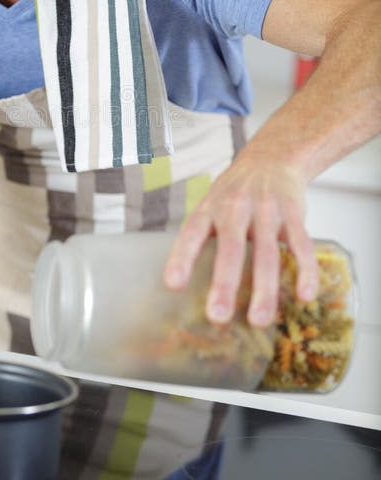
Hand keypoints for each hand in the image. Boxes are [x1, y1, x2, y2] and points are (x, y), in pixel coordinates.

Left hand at [163, 155, 319, 325]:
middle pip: (231, 248)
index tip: (173, 285)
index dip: (181, 258)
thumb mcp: (209, 206)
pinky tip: (305, 297)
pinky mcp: (294, 214)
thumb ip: (200, 239)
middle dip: (225, 284)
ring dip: (264, 290)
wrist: (272, 157)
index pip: (191, 233)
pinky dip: (305, 271)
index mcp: (210, 208)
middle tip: (218, 316)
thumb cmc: (234, 193)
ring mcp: (267, 211)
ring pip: (267, 254)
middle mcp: (236, 208)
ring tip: (258, 321)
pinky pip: (301, 245)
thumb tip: (179, 286)